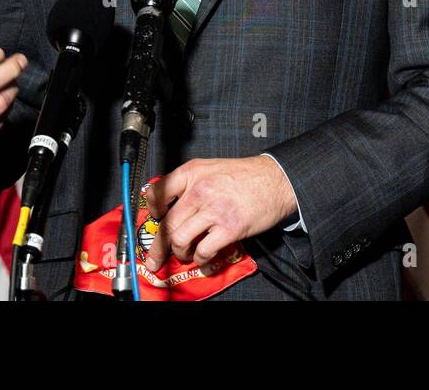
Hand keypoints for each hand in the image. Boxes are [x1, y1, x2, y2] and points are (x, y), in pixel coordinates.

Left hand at [144, 156, 297, 271]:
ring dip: (181, 253)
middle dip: (159, 248)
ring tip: (187, 254)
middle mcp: (199, 189)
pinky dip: (201, 260)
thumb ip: (190, 182)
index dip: (152, 211)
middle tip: (155, 260)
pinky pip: (203, 250)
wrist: (276, 180)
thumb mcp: (212, 168)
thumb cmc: (246, 175)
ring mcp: (214, 209)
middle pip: (167, 223)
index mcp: (193, 172)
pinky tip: (204, 261)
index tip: (153, 221)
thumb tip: (168, 203)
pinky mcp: (229, 228)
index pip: (159, 191)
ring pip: (180, 239)